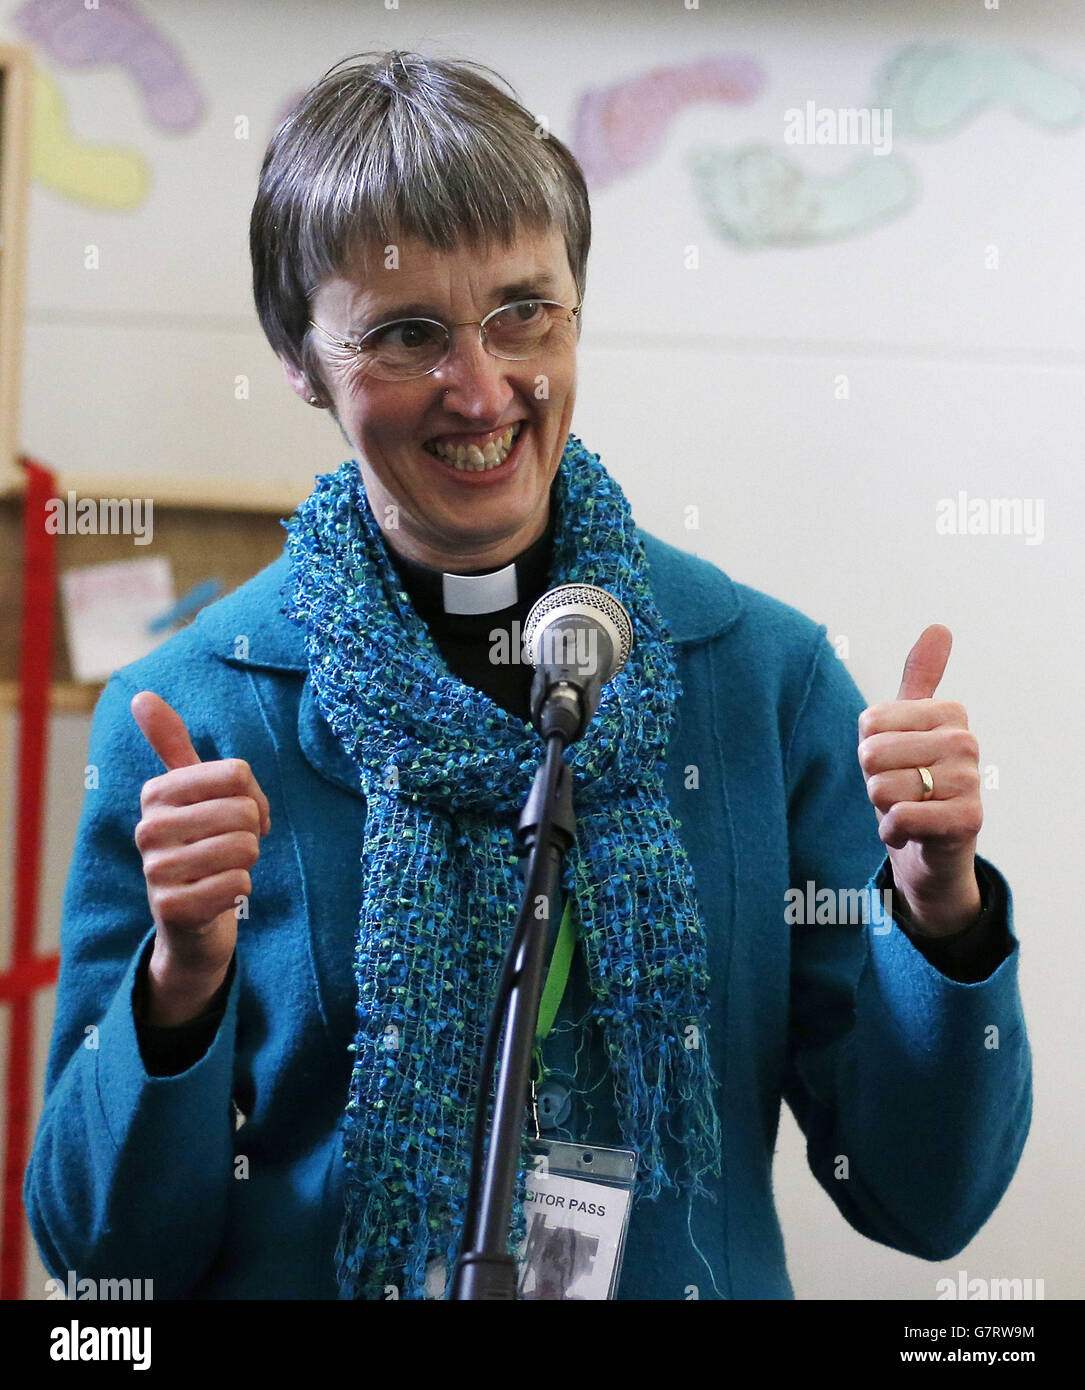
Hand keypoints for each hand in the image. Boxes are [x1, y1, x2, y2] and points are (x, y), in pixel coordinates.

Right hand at [131, 692, 269, 1021]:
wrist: (189, 921)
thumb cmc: (200, 844)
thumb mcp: (189, 793)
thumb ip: (171, 744)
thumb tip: (140, 694)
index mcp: (156, 793)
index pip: (236, 773)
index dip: (254, 796)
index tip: (240, 813)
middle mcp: (149, 828)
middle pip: (243, 811)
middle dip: (253, 832)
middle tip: (234, 846)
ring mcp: (156, 870)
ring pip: (244, 848)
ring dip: (247, 863)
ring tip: (224, 869)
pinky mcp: (172, 909)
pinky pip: (238, 884)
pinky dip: (241, 890)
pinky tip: (220, 895)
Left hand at [857, 626, 982, 936]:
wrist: (932, 845)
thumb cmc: (914, 779)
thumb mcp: (908, 724)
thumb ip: (921, 677)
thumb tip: (940, 627)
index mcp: (949, 711)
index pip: (869, 723)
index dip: (869, 750)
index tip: (896, 762)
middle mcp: (966, 741)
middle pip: (872, 754)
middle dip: (874, 780)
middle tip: (902, 789)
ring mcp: (971, 781)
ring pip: (883, 788)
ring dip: (884, 808)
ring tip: (910, 808)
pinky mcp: (968, 820)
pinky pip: (900, 818)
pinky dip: (893, 831)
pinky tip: (912, 832)